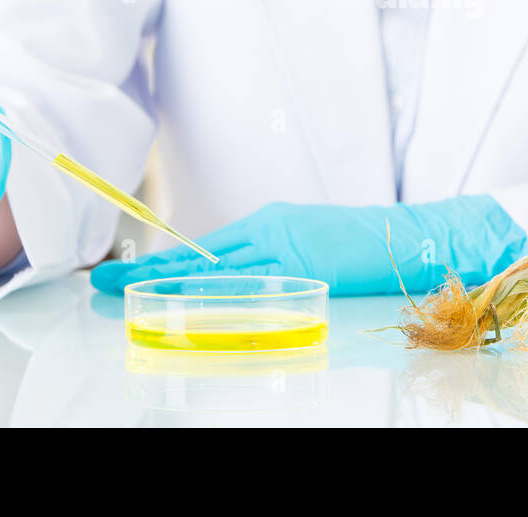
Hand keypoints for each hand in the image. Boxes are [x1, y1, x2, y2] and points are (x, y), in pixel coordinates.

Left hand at [91, 194, 527, 295]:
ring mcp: (289, 246)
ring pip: (216, 267)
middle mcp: (274, 230)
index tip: (127, 274)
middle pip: (200, 255)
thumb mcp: (319, 250)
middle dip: (148, 272)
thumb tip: (251, 288)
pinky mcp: (308, 263)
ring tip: (121, 295)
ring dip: (165, 283)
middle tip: (101, 284)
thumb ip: (283, 265)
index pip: (209, 249)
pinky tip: (181, 301)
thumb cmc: (375, 248)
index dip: (165, 263)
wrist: (426, 235)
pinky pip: (253, 283)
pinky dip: (213, 292)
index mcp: (275, 226)